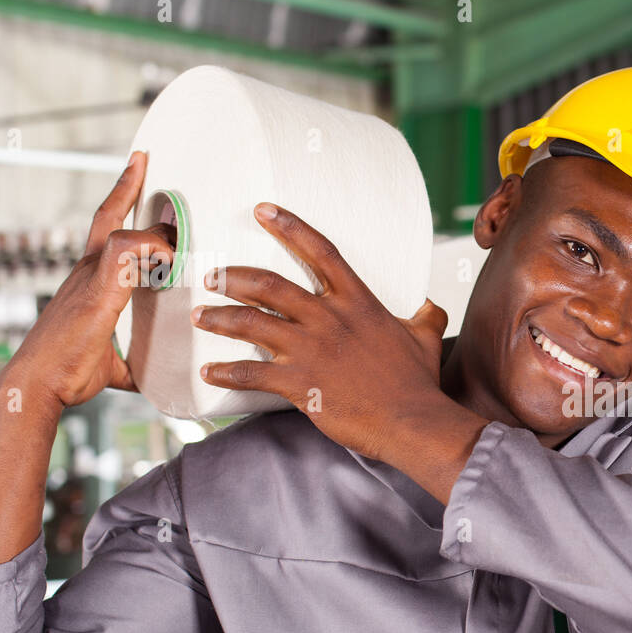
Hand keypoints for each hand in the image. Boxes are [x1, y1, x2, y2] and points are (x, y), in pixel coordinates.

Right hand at [6, 151, 173, 410]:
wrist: (39, 386)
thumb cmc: (68, 374)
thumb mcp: (116, 365)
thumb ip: (141, 361)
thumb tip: (163, 377)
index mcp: (92, 283)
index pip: (107, 232)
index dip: (121, 204)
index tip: (137, 174)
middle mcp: (88, 272)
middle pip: (107, 216)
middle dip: (127, 185)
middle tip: (144, 158)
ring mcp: (89, 279)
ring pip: (122, 232)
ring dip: (155, 232)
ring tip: (181, 240)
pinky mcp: (97, 291)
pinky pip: (124, 251)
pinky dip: (149, 249)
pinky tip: (169, 262)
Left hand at [192, 202, 454, 462]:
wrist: (412, 422)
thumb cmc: (417, 383)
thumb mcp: (425, 340)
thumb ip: (425, 318)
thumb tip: (431, 306)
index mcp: (358, 304)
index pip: (320, 252)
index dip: (290, 227)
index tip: (263, 210)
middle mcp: (329, 320)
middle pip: (270, 284)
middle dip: (235, 276)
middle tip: (213, 275)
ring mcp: (311, 350)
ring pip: (251, 323)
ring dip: (220, 317)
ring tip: (200, 314)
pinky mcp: (299, 383)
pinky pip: (250, 373)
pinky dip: (225, 372)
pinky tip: (209, 371)